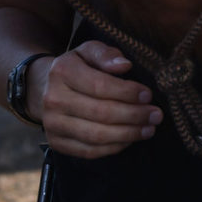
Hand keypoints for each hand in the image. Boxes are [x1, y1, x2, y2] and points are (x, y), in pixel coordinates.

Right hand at [28, 40, 163, 158]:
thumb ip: (106, 54)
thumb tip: (125, 66)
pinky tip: (131, 139)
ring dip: (128, 134)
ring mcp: (53, 124)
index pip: (100, 86)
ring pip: (96, 136)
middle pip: (101, 113)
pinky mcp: (57, 143)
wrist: (45, 88)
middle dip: (134, 115)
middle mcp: (54, 99)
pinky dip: (114, 147)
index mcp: (62, 71)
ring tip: (149, 129)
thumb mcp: (89, 50)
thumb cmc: (78, 66)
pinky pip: (89, 151)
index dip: (127, 92)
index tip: (148, 95)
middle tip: (156, 115)